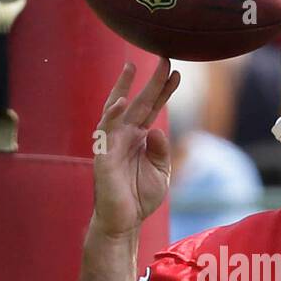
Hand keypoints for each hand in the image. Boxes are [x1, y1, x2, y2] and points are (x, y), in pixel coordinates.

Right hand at [90, 58, 179, 238]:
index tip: (177, 73)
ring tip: (133, 67)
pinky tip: (120, 101)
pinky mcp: (103, 156)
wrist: (124, 222)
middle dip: (151, 81)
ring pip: (117, 109)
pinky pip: (105, 132)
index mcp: (139, 138)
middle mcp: (125, 136)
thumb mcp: (161, 172)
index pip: (152, 108)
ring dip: (123, 87)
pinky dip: (111, 116)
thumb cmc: (140, 197)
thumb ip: (161, 150)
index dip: (163, 90)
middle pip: (139, 102)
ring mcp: (112, 144)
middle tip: (164, 58)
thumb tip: (158, 129)